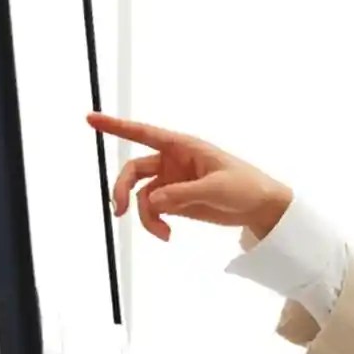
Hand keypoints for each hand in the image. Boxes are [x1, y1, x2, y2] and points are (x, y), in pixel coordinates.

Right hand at [86, 112, 292, 240]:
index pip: (144, 133)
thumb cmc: (246, 186)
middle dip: (122, 190)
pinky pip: (152, 211)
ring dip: (144, 216)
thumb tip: (151, 200)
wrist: (262, 208)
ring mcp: (172, 182)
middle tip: (119, 210)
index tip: (91, 119)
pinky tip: (167, 235)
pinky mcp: (175, 201)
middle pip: (133, 171)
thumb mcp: (217, 187)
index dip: (116, 126)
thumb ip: (183, 193)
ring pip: (141, 196)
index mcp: (183, 147)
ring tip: (162, 233)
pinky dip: (154, 223)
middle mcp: (172, 162)